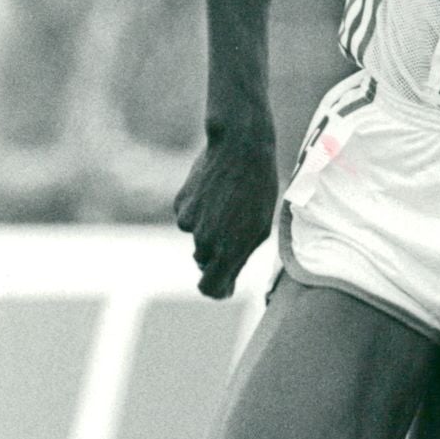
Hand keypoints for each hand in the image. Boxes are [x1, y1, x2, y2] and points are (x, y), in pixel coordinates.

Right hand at [174, 128, 278, 298]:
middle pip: (204, 262)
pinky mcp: (180, 204)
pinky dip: (200, 211)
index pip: (209, 288)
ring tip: (230, 205)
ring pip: (196, 238)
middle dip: (217, 254)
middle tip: (236, 229)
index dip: (217, 289)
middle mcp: (204, 240)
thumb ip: (240, 256)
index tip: (225, 285)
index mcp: (228, 250)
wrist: (240, 148)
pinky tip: (216, 192)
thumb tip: (226, 279)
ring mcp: (189, 221)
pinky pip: (190, 218)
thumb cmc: (260, 191)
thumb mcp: (260, 228)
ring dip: (209, 230)